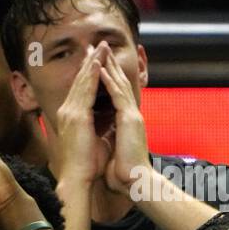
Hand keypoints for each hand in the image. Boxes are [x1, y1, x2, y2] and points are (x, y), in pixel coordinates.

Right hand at [51, 44, 108, 188]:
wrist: (77, 178)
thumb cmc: (86, 165)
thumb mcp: (92, 139)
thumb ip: (96, 125)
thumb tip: (107, 119)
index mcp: (70, 117)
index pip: (80, 90)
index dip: (87, 73)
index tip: (94, 59)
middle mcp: (66, 111)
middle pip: (79, 81)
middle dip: (88, 62)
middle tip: (95, 44)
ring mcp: (70, 112)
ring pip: (82, 81)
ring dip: (91, 63)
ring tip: (99, 47)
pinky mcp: (77, 116)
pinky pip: (86, 90)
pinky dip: (92, 75)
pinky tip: (98, 62)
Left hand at [97, 48, 150, 192]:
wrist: (134, 181)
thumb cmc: (122, 170)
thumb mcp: (113, 147)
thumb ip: (109, 135)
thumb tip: (101, 134)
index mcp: (125, 121)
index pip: (113, 94)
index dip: (104, 78)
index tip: (94, 64)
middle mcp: (129, 114)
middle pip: (117, 83)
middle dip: (106, 65)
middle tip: (96, 47)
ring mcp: (131, 115)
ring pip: (119, 84)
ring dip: (108, 67)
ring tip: (99, 51)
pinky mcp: (130, 119)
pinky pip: (118, 96)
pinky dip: (110, 82)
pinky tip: (102, 70)